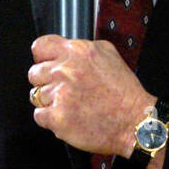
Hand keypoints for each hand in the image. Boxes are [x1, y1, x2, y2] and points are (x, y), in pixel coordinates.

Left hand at [28, 35, 153, 155]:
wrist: (134, 122)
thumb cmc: (124, 93)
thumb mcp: (109, 54)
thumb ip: (83, 48)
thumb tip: (63, 49)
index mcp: (77, 52)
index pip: (40, 46)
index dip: (43, 57)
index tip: (49, 64)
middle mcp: (66, 71)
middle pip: (34, 73)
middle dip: (47, 81)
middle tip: (65, 89)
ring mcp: (60, 95)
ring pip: (36, 95)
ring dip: (50, 101)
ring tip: (71, 104)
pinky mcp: (57, 117)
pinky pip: (39, 115)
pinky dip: (51, 118)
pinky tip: (69, 116)